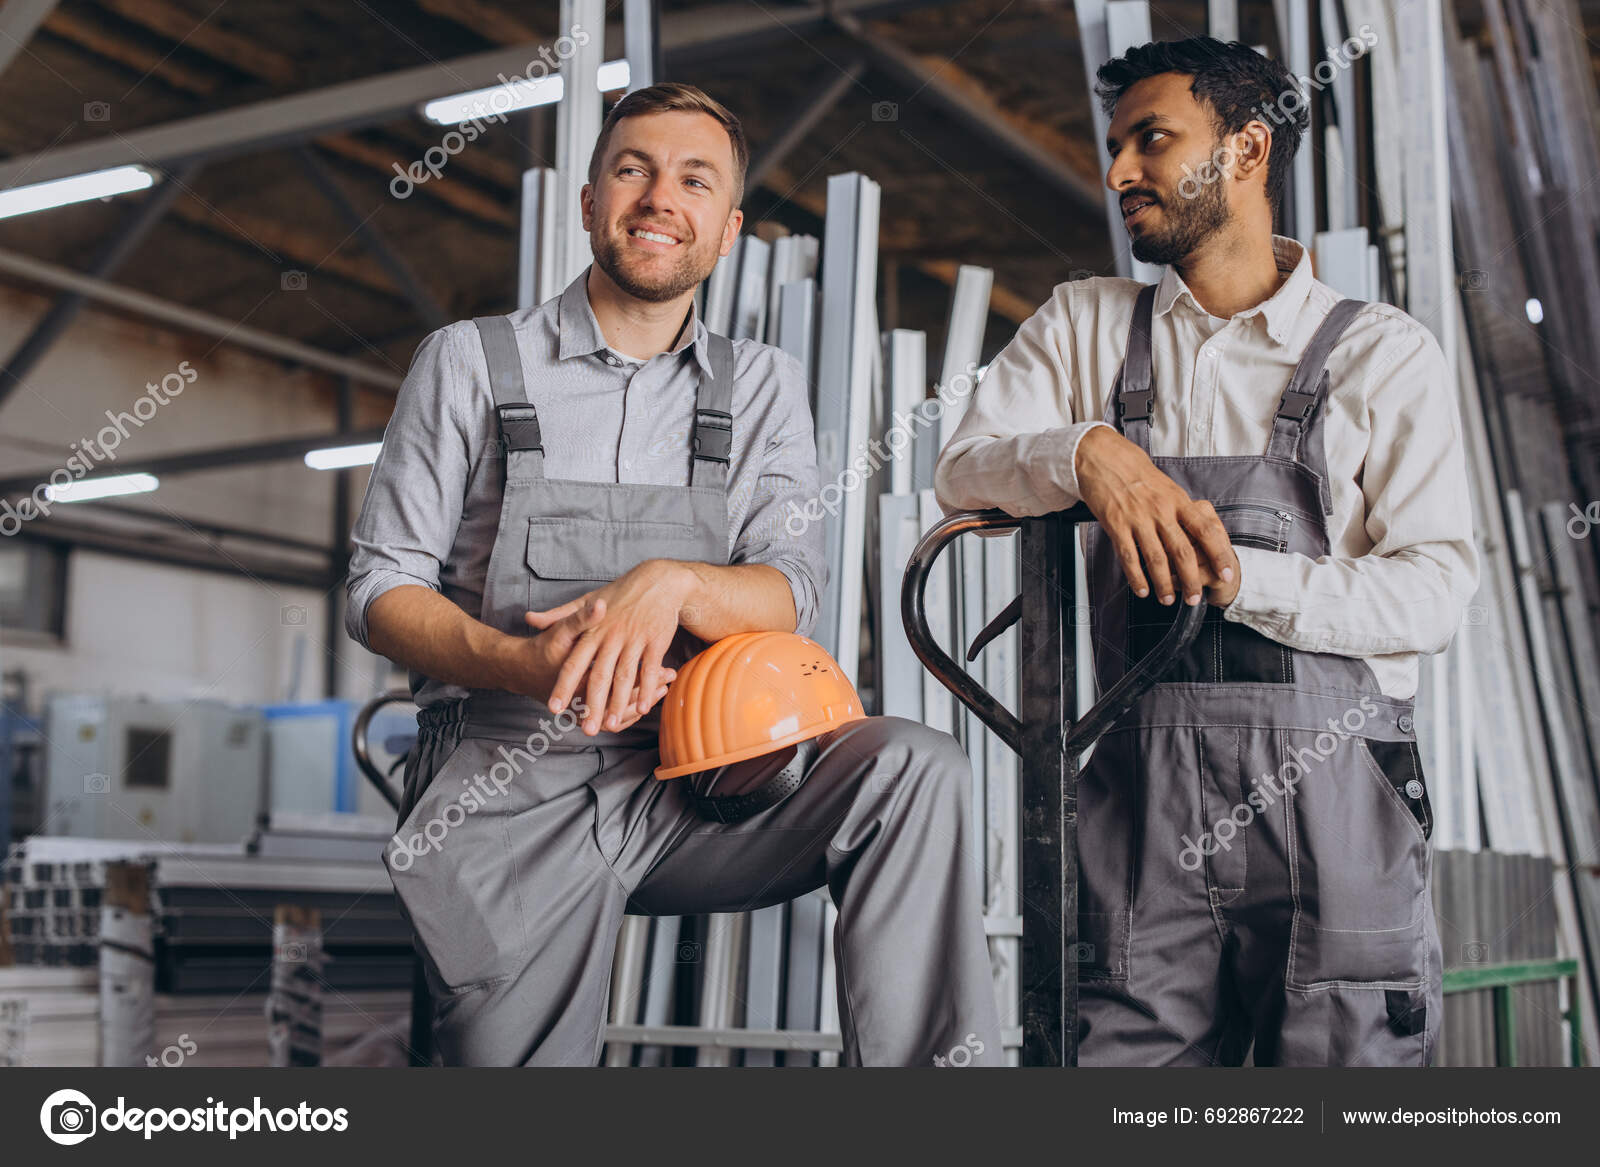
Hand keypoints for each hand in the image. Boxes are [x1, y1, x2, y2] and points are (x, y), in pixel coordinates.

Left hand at [523, 560, 694, 734]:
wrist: (657, 581)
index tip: (554, 707)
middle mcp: (612, 636)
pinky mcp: (656, 640)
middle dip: (592, 705)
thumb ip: (559, 614)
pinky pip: (649, 668)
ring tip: (610, 726)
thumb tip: (529, 618)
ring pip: (625, 676)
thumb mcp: (586, 600)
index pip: (574, 663)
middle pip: (600, 676)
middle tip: (585, 729)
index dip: (564, 686)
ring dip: (618, 703)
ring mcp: (635, 638)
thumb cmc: (621, 594)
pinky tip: (642, 708)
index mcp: (593, 630)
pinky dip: (647, 688)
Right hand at [1073, 426, 1238, 606]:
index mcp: (1178, 501)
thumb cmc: (1137, 473)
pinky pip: (1129, 557)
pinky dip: (1137, 578)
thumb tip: (1198, 533)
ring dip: (1164, 585)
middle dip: (1191, 580)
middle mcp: (1161, 511)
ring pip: (1156, 559)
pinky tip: (1142, 590)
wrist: (1105, 458)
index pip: (1206, 531)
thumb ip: (1181, 511)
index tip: (1226, 573)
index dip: (1219, 554)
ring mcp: (1138, 519)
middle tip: (1195, 598)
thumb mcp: (1168, 487)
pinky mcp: (1116, 525)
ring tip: (1168, 600)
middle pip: (1182, 552)